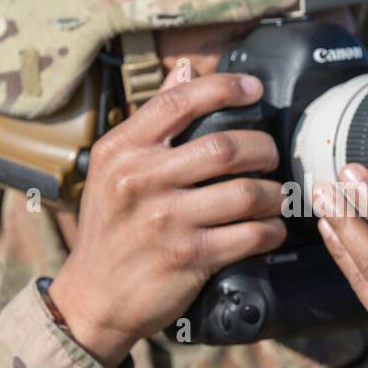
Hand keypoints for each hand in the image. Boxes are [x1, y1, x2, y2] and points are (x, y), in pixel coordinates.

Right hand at [49, 73, 286, 367]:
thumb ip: (152, 121)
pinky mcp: (188, 257)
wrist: (92, 297)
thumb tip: (186, 70)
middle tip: (271, 155)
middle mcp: (141, 180)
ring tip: (275, 196)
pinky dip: (271, 231)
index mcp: (122, 150)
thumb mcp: (114, 168)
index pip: (179, 101)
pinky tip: (270, 230)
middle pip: (226, 147)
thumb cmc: (110, 229)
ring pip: (246, 193)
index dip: (225, 87)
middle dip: (264, 148)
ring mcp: (165, 221)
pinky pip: (250, 235)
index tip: (253, 88)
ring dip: (273, 194)